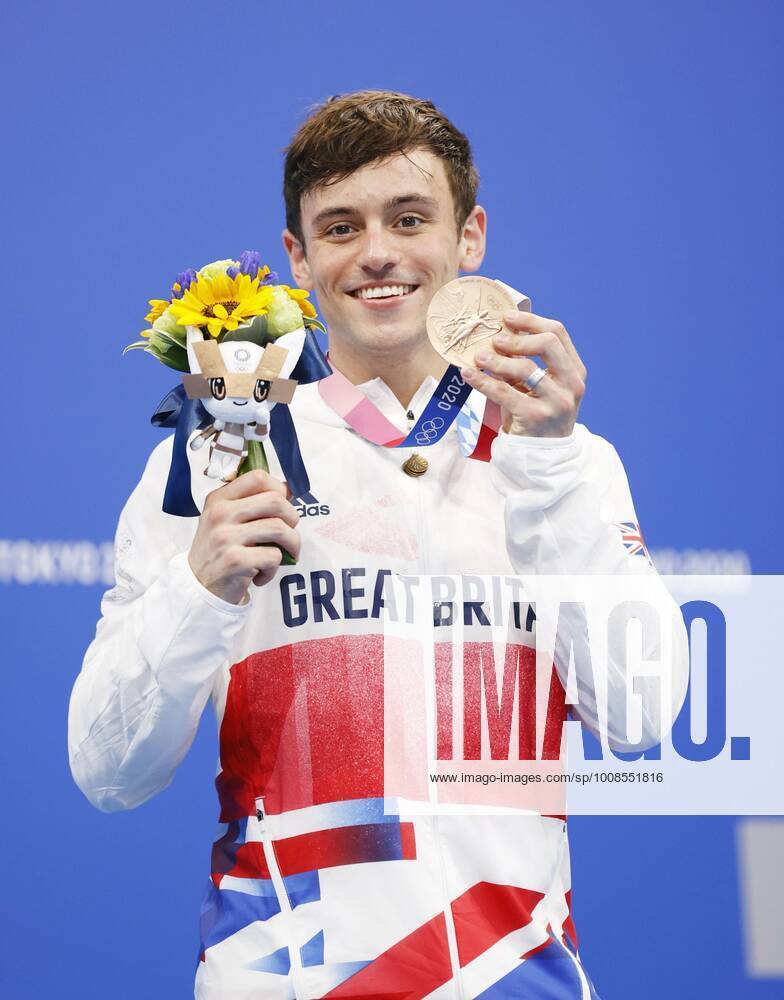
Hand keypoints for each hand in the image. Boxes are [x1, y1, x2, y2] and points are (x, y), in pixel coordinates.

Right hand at [188, 470, 300, 604]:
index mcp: (219, 499)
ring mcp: (226, 536)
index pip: (258, 477)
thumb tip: (288, 490)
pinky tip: (262, 574)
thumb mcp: (224, 520)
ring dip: (291, 544)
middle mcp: (220, 514)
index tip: (284, 504)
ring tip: (283, 554)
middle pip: (275, 501)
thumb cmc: (219, 551)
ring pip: (280, 529)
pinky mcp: (234, 560)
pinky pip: (274, 556)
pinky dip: (275, 569)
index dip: (279, 489)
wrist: (198, 587)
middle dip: (292, 517)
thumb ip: (249, 504)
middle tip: (288, 532)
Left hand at [461, 310, 586, 437]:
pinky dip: (483, 381)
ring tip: (479, 357)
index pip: (558, 333)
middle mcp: (571, 385)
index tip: (507, 317)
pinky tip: (468, 374)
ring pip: (526, 368)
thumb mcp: (541, 385)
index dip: (531, 320)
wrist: (544, 455)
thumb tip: (500, 330)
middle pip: (548, 343)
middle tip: (495, 339)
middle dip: (517, 337)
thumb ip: (529, 360)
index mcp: (575, 370)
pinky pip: (504, 393)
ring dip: (497, 360)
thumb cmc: (538, 412)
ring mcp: (556, 402)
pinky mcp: (536, 418)